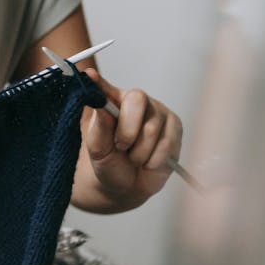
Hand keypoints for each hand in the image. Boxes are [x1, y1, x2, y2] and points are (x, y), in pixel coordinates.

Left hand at [82, 69, 182, 204]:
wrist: (128, 187)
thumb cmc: (110, 163)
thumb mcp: (99, 150)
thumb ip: (100, 128)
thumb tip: (100, 105)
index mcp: (114, 103)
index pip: (106, 89)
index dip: (99, 83)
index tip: (89, 77)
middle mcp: (137, 103)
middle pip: (137, 100)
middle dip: (127, 130)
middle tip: (120, 147)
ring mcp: (158, 113)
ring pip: (151, 128)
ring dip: (139, 152)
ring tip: (134, 158)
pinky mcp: (175, 128)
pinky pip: (167, 143)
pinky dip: (153, 159)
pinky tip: (148, 162)